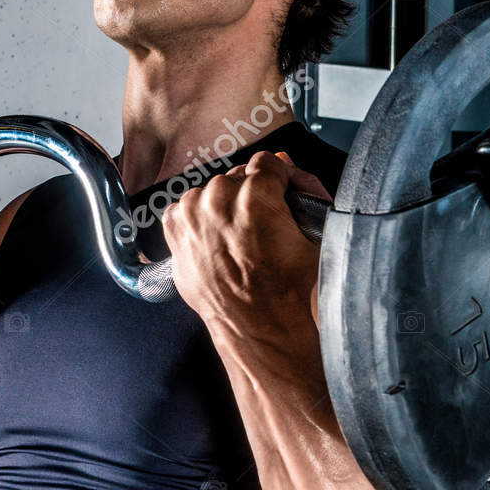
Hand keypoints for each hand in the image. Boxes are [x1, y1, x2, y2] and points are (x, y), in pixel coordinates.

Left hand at [161, 151, 327, 334]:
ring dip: (224, 207)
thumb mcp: (314, 236)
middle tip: (262, 226)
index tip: (279, 195)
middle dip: (252, 195)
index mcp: (256, 195)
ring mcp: (192, 214)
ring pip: (212, 191)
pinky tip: (215, 240)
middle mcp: (219, 199)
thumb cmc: (286, 292)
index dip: (278, 181)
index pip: (268, 163)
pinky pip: (186, 208)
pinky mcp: (175, 231)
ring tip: (238, 238)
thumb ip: (305, 191)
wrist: (257, 326)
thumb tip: (289, 167)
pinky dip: (198, 219)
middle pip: (239, 177)